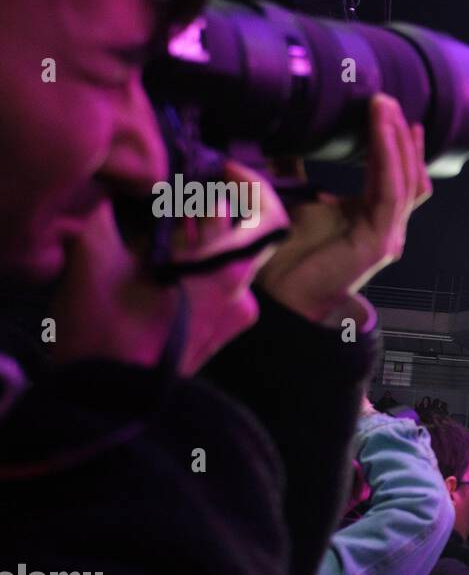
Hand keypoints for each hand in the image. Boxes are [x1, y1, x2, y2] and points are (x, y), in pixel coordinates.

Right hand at [50, 161, 287, 375]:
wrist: (109, 407)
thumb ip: (107, 208)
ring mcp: (234, 317)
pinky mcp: (220, 335)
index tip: (220, 167)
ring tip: (157, 231)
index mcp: (224, 271)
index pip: (269, 214)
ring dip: (200, 238)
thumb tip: (119, 177)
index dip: (250, 182)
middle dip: (214, 207)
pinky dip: (196, 266)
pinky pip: (218, 285)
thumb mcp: (92, 258)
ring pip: (228, 259)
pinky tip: (157, 266)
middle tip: (179, 195)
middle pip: (245, 232)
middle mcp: (240, 293)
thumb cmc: (103, 333)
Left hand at [255, 94, 431, 324]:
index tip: (392, 113)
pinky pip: (391, 192)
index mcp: (371, 220)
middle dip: (401, 137)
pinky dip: (388, 159)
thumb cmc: (288, 258)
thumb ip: (297, 175)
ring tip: (386, 108)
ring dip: (396, 141)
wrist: (281, 297)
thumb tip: (284, 143)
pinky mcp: (380, 242)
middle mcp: (386, 229)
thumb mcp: (294, 202)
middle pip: (409, 176)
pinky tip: (381, 133)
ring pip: (404, 181)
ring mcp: (387, 237)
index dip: (399, 146)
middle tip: (388, 100)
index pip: (398, 178)